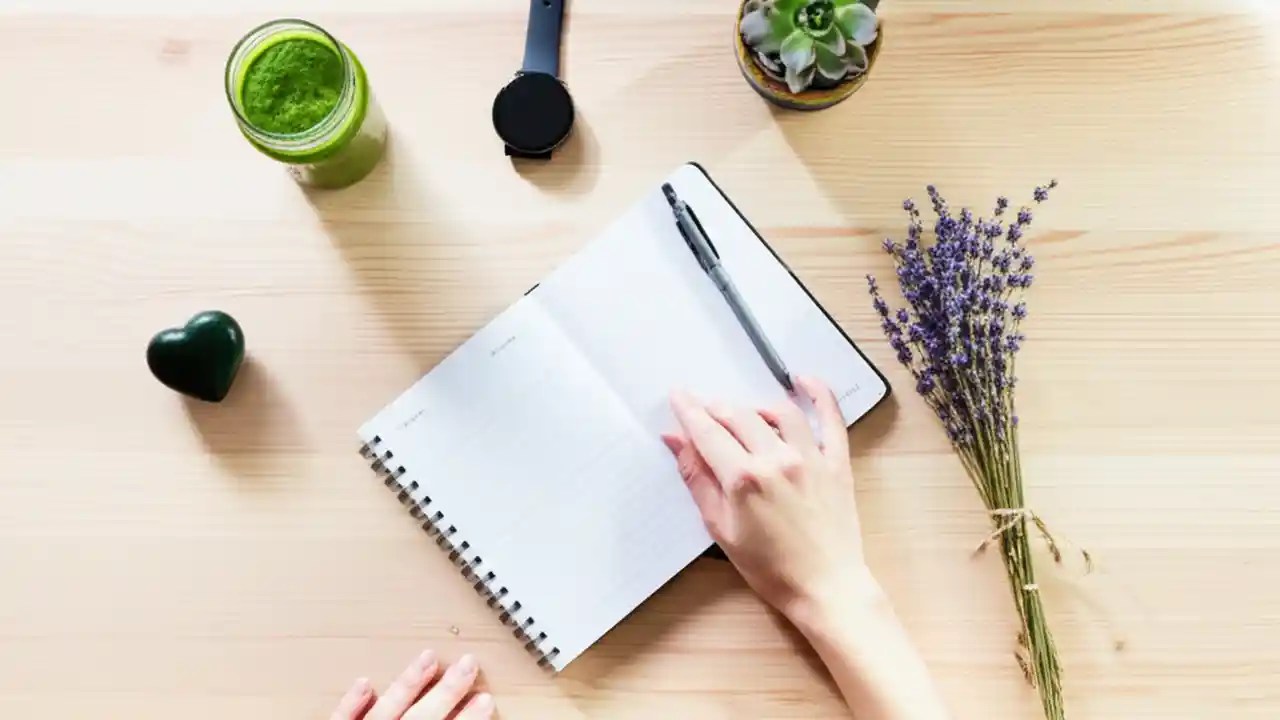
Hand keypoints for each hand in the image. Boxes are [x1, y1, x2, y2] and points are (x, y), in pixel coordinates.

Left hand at [329, 650, 494, 719]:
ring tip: (427, 656)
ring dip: (409, 683)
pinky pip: (340, 719)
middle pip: (422, 717)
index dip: (469, 717)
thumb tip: (456, 717)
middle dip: (447, 691)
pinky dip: (352, 702)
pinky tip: (363, 682)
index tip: (485, 699)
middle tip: (468, 665)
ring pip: (386, 710)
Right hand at [663, 376, 875, 621]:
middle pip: (739, 416)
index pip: (708, 432)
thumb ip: (698, 480)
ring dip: (754, 407)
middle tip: (703, 412)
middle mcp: (777, 460)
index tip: (678, 397)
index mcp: (744, 478)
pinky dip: (818, 395)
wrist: (826, 588)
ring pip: (778, 412)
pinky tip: (804, 380)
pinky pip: (830, 420)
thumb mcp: (721, 528)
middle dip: (716, 409)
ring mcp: (810, 458)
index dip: (689, 411)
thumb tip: (677, 442)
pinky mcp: (836, 464)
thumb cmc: (770, 568)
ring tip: (741, 414)